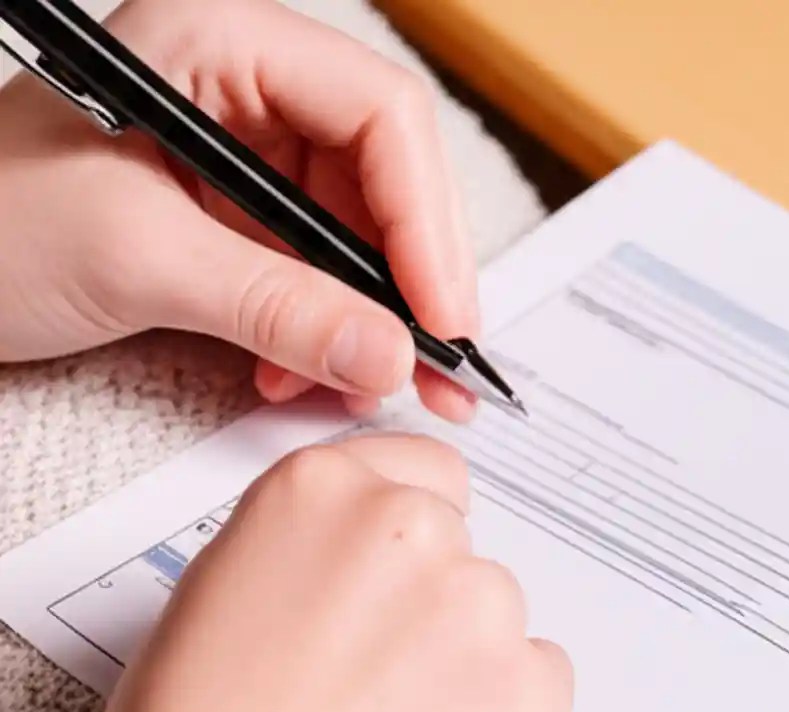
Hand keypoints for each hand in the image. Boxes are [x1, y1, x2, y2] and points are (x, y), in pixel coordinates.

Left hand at [0, 0, 477, 420]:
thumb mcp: (136, 260)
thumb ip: (276, 307)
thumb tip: (391, 356)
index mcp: (225, 41)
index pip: (378, 115)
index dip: (425, 220)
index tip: (439, 317)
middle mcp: (251, 82)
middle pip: (388, 173)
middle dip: (412, 280)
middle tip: (442, 366)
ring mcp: (250, 145)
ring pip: (365, 227)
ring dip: (373, 315)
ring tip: (369, 383)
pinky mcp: (242, 206)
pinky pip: (321, 263)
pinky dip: (328, 324)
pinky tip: (308, 370)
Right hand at [105, 433, 572, 711]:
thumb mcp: (228, 580)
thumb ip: (315, 535)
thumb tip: (359, 542)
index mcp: (324, 489)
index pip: (424, 469)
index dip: (412, 522)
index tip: (404, 557)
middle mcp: (408, 525)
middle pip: (456, 544)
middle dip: (425, 593)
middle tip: (371, 657)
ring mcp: (472, 598)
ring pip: (492, 607)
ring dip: (459, 646)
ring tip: (388, 702)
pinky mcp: (522, 676)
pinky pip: (538, 669)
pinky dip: (502, 698)